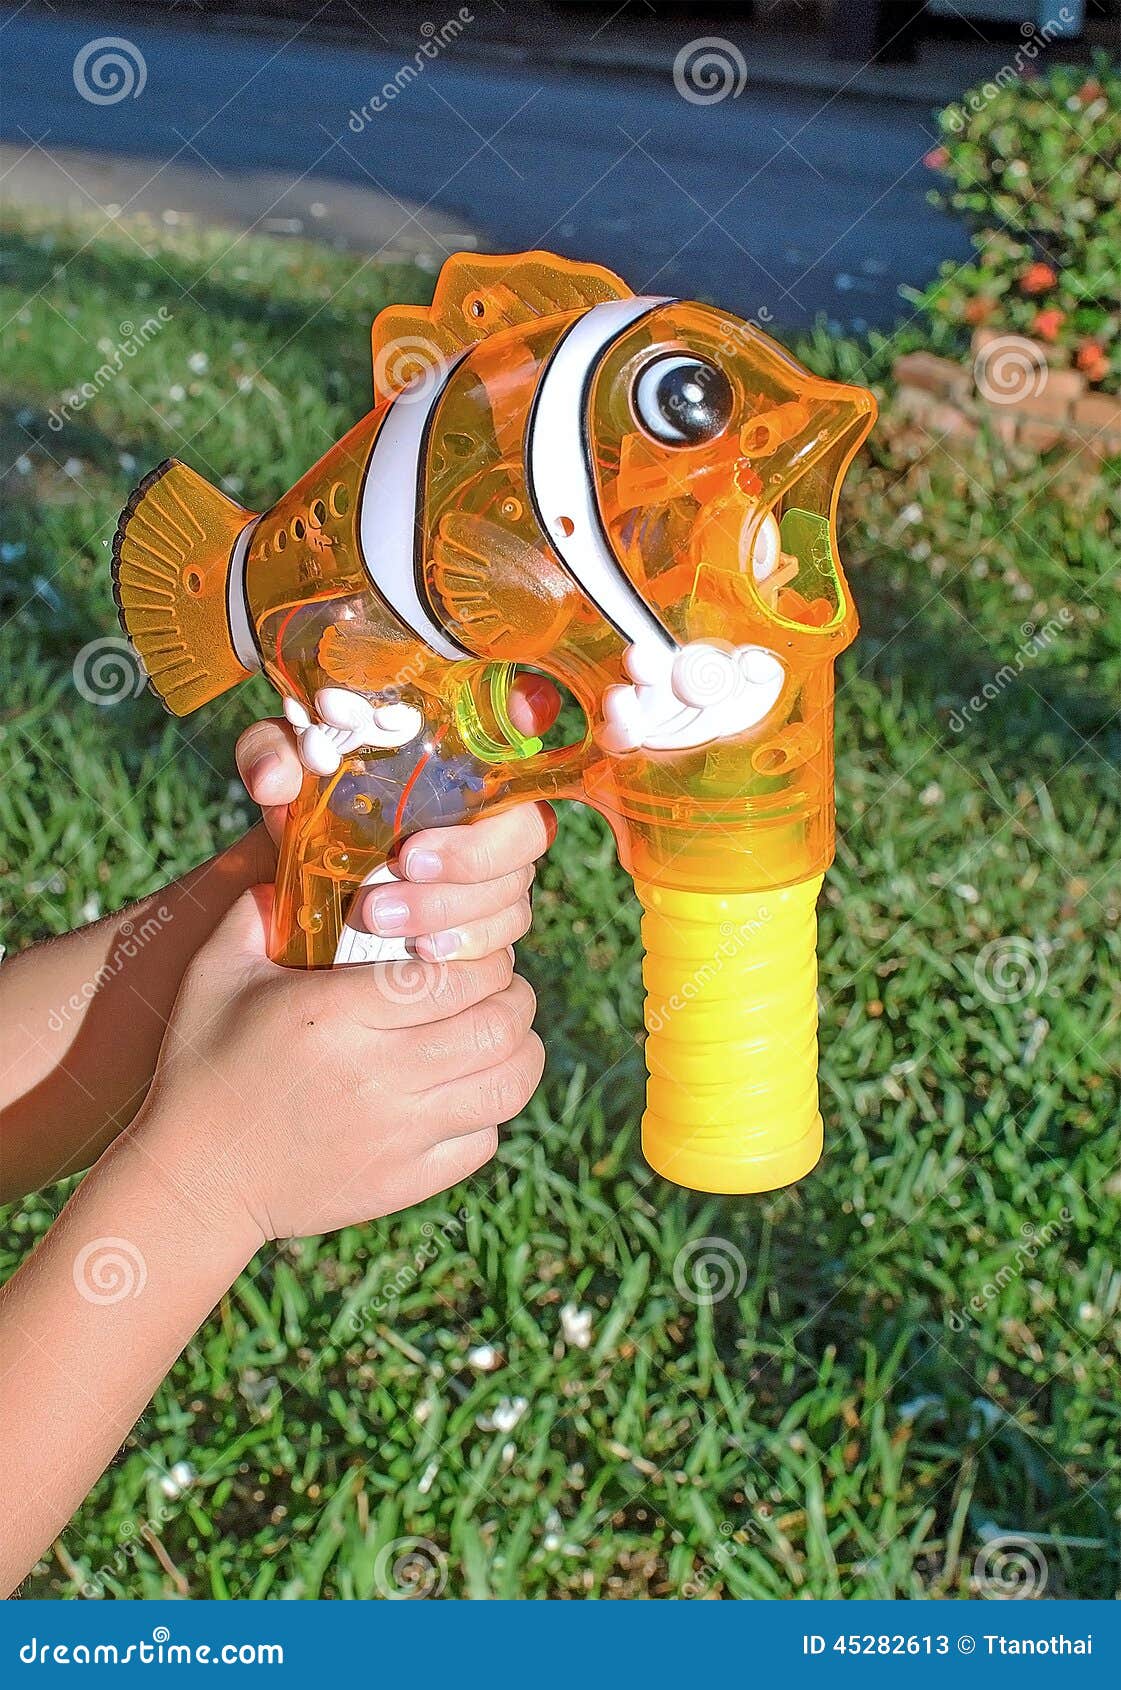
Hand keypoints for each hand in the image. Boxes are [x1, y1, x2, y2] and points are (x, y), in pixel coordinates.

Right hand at [143, 888, 543, 1241]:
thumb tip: (302, 853)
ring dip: (516, 1051)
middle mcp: (377, 1075)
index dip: (484, 957)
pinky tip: (464, 1089)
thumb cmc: (202, 1064)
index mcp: (337, 1012)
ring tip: (496, 1033)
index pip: (458, 974)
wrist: (194, 1180)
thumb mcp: (216, 973)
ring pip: (508, 1084)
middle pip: (500, 1026)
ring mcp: (397, 1135)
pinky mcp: (406, 1182)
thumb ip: (259, 909)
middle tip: (498, 988)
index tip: (470, 951)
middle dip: (513, 997)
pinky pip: (485, 1139)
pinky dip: (489, 1110)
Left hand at [234, 675, 558, 959]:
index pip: (521, 718)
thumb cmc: (305, 801)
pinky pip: (501, 939)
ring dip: (451, 907)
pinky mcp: (486, 923)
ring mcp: (496, 873)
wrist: (291, 877)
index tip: (521, 717)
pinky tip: (419, 951)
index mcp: (455, 753)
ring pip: (513, 890)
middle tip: (405, 863)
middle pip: (529, 828)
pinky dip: (462, 945)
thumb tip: (275, 780)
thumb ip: (273, 756)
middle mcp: (491, 812)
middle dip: (472, 854)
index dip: (531, 715)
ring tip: (378, 917)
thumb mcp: (284, 767)